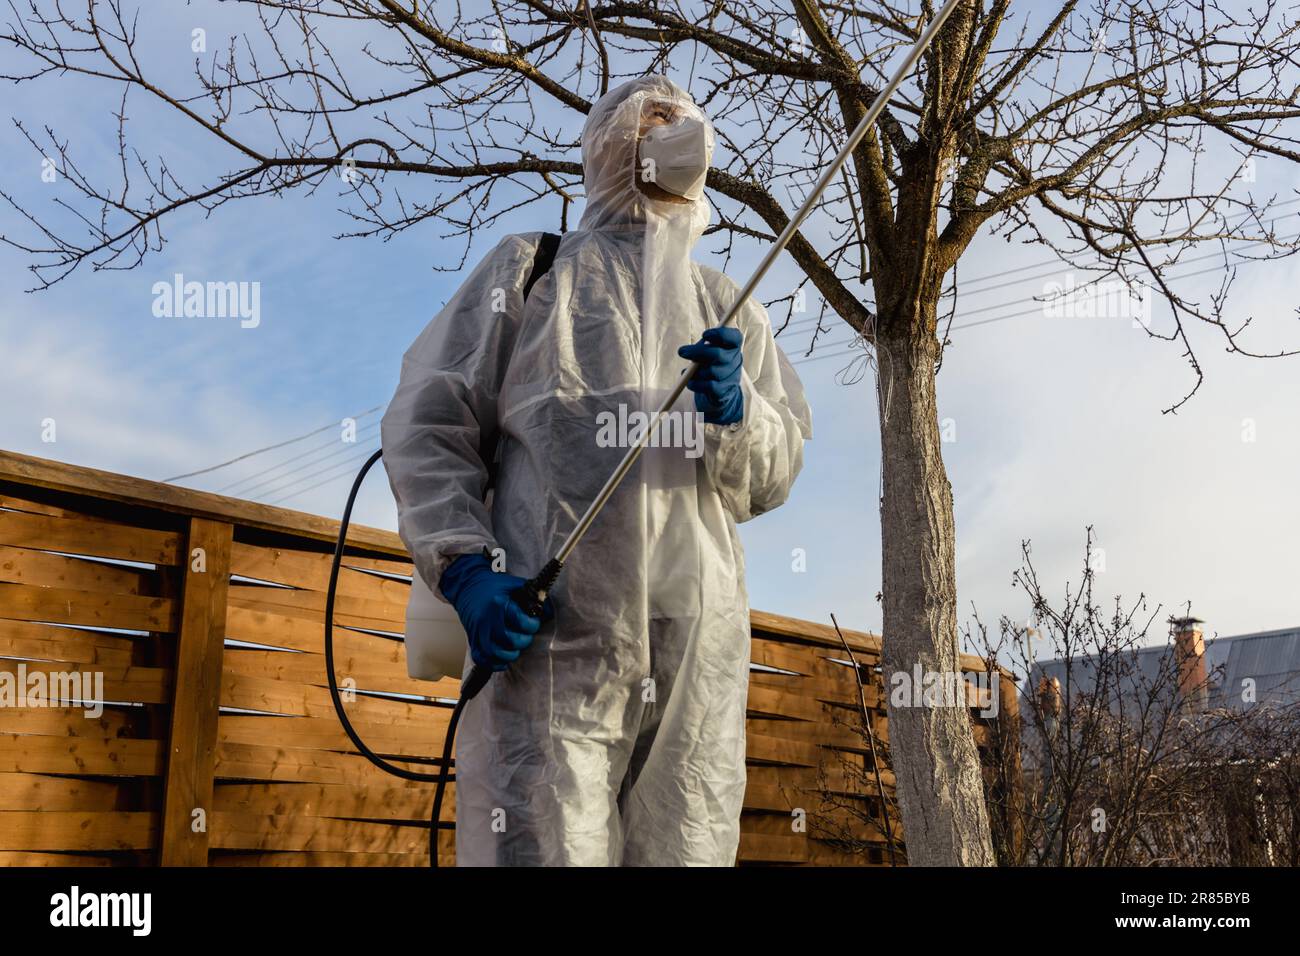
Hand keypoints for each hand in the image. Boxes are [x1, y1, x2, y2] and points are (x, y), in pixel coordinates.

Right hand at [438, 553, 553, 670]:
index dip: (533, 625)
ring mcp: (478, 631)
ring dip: (509, 654)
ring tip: (516, 648)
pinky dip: (493, 663)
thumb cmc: (493, 586)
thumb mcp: (515, 585)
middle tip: (526, 635)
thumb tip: (549, 612)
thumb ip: (533, 596)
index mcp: (498, 604)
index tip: (533, 622)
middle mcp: (487, 619)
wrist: (467, 585)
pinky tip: (503, 660)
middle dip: (524, 641)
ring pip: (494, 653)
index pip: (521, 622)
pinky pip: (481, 658)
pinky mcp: (472, 639)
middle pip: (509, 640)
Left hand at [677, 326, 743, 425]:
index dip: (721, 334)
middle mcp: (736, 360)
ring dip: (695, 371)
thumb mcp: (709, 349)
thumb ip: (703, 346)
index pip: (734, 337)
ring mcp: (732, 376)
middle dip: (697, 352)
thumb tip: (686, 351)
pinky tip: (689, 382)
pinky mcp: (725, 390)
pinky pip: (710, 386)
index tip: (705, 334)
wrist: (720, 388)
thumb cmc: (711, 361)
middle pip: (718, 354)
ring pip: (712, 371)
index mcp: (734, 346)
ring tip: (685, 372)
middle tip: (681, 351)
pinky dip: (696, 384)